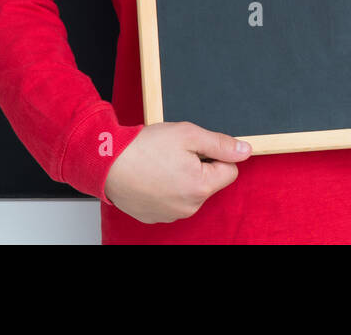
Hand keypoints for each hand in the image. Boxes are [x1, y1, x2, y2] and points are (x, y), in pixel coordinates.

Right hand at [103, 121, 252, 223]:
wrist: (106, 163)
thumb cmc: (144, 147)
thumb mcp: (188, 134)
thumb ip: (221, 144)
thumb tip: (245, 150)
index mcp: (201, 187)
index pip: (230, 170)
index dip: (215, 154)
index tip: (195, 147)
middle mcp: (189, 207)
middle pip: (209, 182)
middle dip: (198, 166)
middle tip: (174, 153)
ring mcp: (171, 215)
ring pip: (190, 192)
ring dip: (182, 178)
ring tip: (159, 164)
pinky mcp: (155, 216)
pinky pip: (171, 200)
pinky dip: (166, 188)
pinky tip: (151, 176)